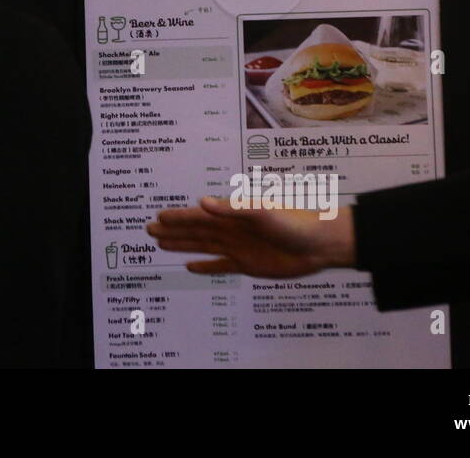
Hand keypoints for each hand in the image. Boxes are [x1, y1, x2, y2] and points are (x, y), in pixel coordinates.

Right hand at [147, 197, 356, 277]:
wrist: (320, 244)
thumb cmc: (295, 222)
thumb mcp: (262, 211)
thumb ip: (231, 208)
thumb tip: (202, 202)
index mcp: (232, 215)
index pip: (198, 216)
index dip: (177, 217)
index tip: (157, 216)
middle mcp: (231, 230)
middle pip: (195, 231)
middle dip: (172, 230)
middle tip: (148, 229)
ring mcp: (238, 248)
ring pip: (203, 246)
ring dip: (182, 245)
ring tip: (161, 244)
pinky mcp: (248, 265)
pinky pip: (220, 266)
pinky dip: (205, 266)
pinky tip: (190, 267)